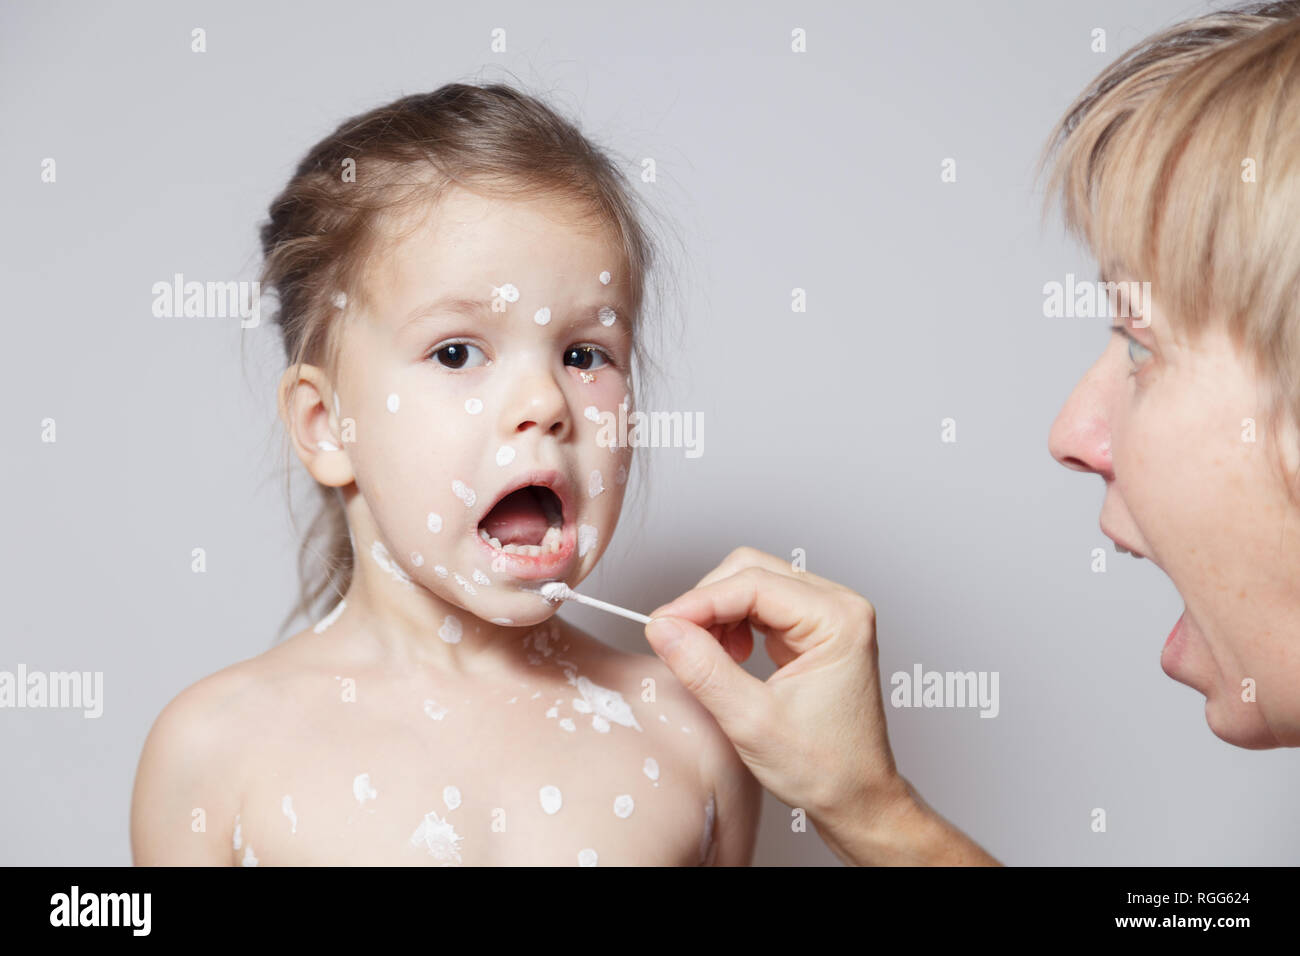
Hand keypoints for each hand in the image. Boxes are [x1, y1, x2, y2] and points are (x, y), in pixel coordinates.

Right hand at [644, 547, 999, 865]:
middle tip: (673, 640)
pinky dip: (730, 623)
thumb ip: (704, 670)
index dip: (699, 601)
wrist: (857, 800)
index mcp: (839, 619)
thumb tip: (662, 628)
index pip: (754, 583)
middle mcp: (838, 606)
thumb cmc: (825, 769)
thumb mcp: (752, 722)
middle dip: (707, 602)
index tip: (658, 625)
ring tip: (702, 655)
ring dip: (716, 612)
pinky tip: (724, 656)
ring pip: (752, 583)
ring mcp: (826, 615)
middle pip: (752, 571)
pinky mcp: (811, 629)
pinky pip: (759, 605)